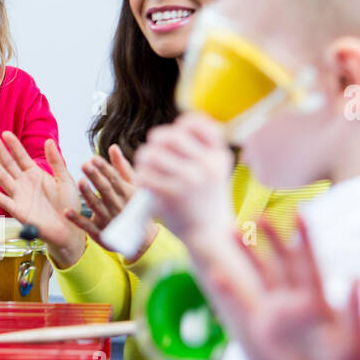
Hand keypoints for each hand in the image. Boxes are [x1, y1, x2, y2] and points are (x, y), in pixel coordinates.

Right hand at [0, 133, 84, 269]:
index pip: (21, 156)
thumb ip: (56, 161)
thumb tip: (49, 141)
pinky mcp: (18, 210)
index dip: (13, 145)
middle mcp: (24, 183)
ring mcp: (19, 196)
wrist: (69, 228)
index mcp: (35, 174)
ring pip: (2, 178)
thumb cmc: (68, 205)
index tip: (5, 133)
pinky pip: (4, 201)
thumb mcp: (65, 179)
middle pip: (8, 163)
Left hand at [71, 144, 157, 260]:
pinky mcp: (102, 234)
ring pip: (98, 206)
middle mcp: (118, 205)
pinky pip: (88, 226)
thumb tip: (113, 147)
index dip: (104, 168)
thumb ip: (121, 167)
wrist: (143, 240)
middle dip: (95, 177)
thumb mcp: (133, 187)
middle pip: (105, 190)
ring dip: (88, 195)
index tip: (93, 158)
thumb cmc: (136, 207)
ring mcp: (110, 220)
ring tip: (79, 182)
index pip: (114, 178)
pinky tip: (66, 211)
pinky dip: (77, 220)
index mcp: (126, 193)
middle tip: (84, 164)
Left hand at [134, 113, 234, 257]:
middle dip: (154, 142)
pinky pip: (144, 175)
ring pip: (151, 154)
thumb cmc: (206, 200)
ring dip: (143, 161)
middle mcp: (207, 165)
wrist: (209, 235)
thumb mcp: (215, 171)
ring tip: (147, 170)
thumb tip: (176, 127)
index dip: (179, 126)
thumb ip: (202, 150)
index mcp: (219, 155)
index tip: (175, 136)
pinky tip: (147, 186)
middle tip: (151, 154)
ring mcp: (190, 180)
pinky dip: (141, 179)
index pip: (195, 124)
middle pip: (168, 137)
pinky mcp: (172, 195)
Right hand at [207, 217, 359, 359]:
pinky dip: (229, 288)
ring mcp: (276, 309)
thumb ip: (354, 313)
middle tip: (258, 214)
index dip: (304, 238)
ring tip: (232, 229)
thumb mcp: (354, 340)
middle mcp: (295, 298)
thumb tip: (359, 280)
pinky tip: (214, 272)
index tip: (298, 213)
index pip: (308, 263)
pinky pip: (242, 303)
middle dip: (270, 237)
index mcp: (318, 299)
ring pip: (260, 274)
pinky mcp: (262, 325)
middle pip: (281, 261)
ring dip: (248, 253)